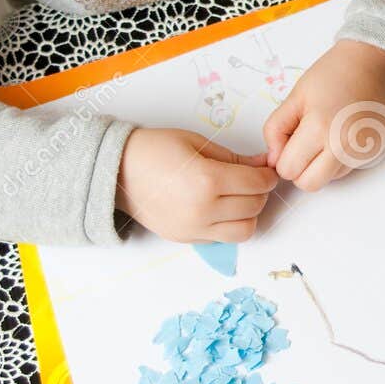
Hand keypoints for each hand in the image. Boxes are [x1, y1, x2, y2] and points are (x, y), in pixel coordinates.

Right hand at [115, 128, 278, 242]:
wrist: (116, 171)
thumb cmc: (154, 150)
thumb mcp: (197, 143)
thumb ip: (234, 158)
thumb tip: (263, 164)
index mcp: (207, 181)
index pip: (257, 184)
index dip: (268, 175)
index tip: (266, 169)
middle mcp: (203, 210)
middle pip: (255, 207)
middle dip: (260, 192)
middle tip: (252, 179)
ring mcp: (194, 229)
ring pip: (244, 230)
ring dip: (249, 213)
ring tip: (238, 197)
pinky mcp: (186, 239)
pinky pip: (223, 238)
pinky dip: (229, 225)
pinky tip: (220, 208)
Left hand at [263, 39, 384, 191]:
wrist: (374, 63)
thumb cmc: (334, 74)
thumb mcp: (295, 96)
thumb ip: (276, 129)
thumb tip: (273, 159)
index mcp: (320, 128)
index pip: (288, 169)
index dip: (282, 158)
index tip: (288, 142)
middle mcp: (344, 146)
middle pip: (309, 184)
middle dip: (300, 169)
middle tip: (301, 146)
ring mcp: (361, 152)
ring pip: (328, 180)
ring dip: (319, 166)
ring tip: (324, 135)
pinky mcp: (374, 153)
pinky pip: (346, 170)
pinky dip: (337, 160)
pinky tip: (340, 135)